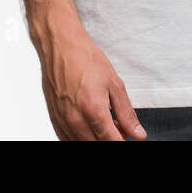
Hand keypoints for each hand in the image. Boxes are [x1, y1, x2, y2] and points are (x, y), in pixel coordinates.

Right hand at [38, 21, 144, 140]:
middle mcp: (75, 119)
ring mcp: (62, 121)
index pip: (110, 141)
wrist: (61, 47)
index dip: (122, 141)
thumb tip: (137, 133)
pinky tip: (91, 125)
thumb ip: (126, 112)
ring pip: (81, 144)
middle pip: (96, 145)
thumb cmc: (86, 59)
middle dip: (112, 139)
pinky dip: (81, 137)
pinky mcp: (54, 119)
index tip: (129, 136)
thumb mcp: (114, 83)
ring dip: (96, 138)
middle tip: (121, 127)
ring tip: (107, 123)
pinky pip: (67, 139)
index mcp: (93, 109)